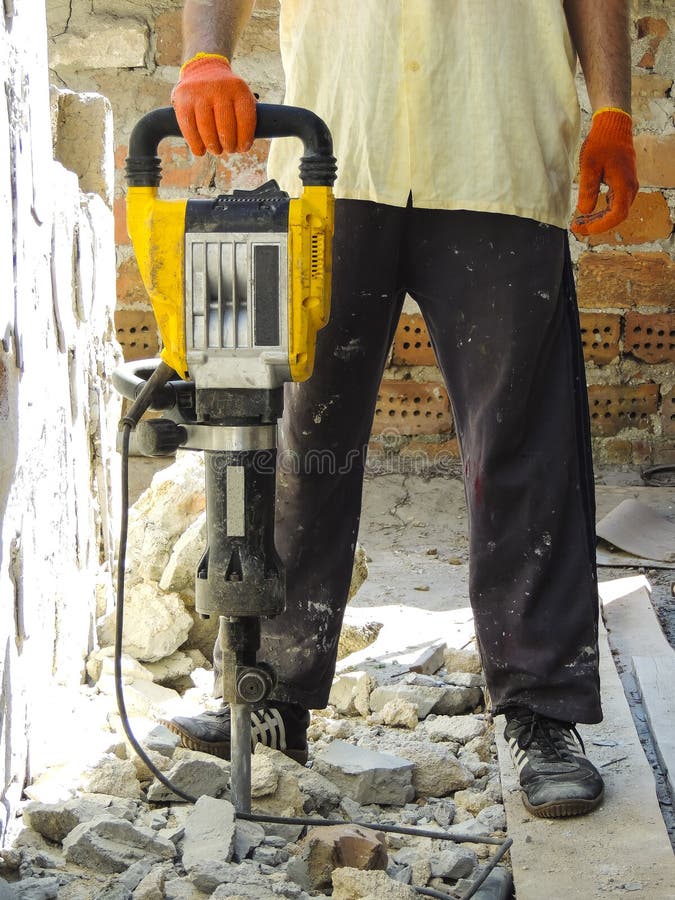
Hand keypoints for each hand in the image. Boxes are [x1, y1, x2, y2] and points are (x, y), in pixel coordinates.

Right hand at [171, 53, 255, 155]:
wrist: (202, 69)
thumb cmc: (226, 94)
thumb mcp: (240, 96)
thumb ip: (246, 116)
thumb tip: (245, 144)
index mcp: (238, 88)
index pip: (246, 119)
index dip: (245, 139)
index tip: (243, 148)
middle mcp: (219, 87)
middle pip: (226, 127)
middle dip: (229, 144)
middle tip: (229, 149)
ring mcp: (199, 93)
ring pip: (207, 130)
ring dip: (213, 146)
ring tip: (216, 149)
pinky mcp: (183, 99)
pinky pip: (189, 128)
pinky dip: (196, 144)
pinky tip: (201, 150)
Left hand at [571, 108, 637, 236]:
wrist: (613, 125)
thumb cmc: (602, 143)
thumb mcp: (589, 166)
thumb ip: (588, 190)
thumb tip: (584, 211)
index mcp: (624, 184)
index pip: (617, 215)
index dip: (600, 226)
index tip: (583, 229)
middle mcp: (630, 187)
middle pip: (617, 216)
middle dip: (597, 225)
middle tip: (576, 227)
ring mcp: (628, 185)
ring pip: (616, 211)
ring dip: (599, 219)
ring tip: (579, 222)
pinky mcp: (623, 183)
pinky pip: (615, 203)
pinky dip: (602, 210)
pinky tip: (588, 212)